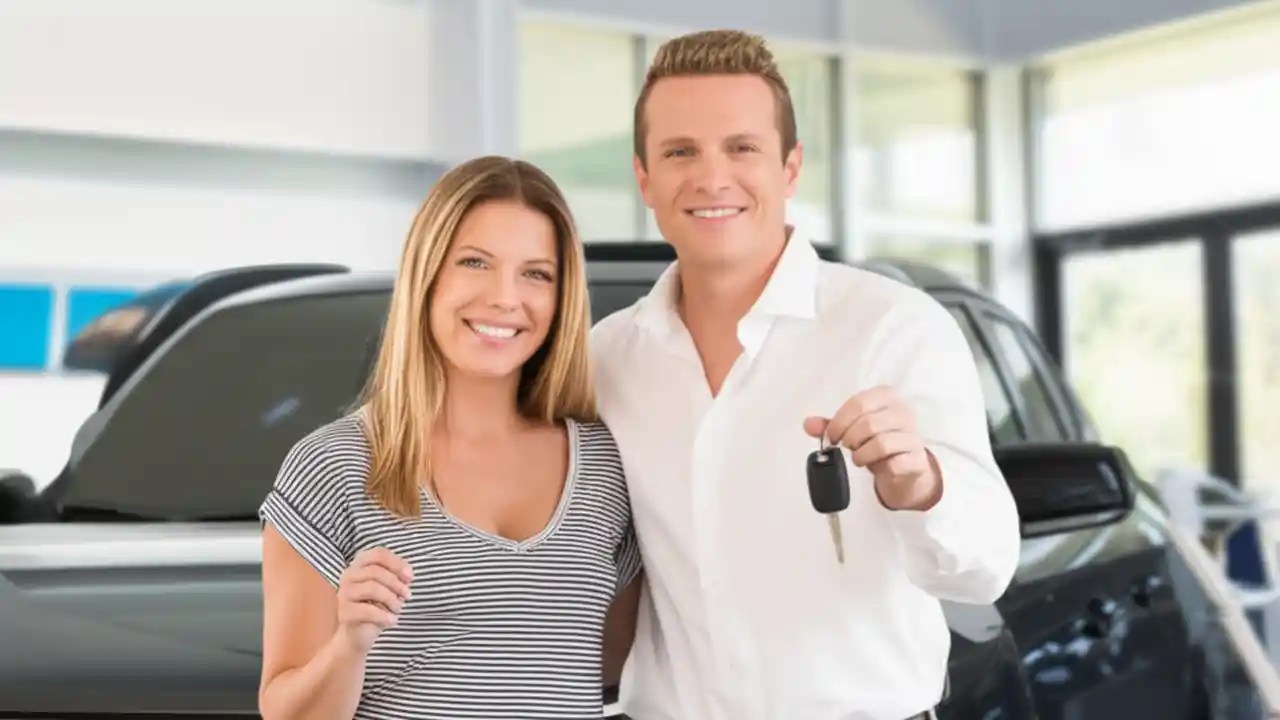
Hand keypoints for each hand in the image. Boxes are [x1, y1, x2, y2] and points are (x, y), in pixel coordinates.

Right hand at [335, 547, 412, 654]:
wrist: (360, 634)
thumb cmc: (377, 606)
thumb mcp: (391, 588)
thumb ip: (398, 577)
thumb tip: (407, 574)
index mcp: (361, 564)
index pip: (378, 553)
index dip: (397, 563)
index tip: (410, 578)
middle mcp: (349, 575)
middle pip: (376, 571)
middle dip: (396, 584)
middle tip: (407, 596)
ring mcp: (344, 593)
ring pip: (371, 588)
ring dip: (391, 600)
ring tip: (398, 609)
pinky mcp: (344, 612)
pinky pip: (366, 610)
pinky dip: (384, 616)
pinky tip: (392, 620)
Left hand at [803, 386, 942, 511]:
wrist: (904, 466)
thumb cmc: (876, 440)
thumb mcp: (851, 429)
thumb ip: (830, 425)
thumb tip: (808, 424)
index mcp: (887, 396)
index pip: (859, 403)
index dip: (839, 422)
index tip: (832, 436)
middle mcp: (904, 412)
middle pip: (868, 424)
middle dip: (850, 439)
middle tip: (847, 447)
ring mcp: (914, 435)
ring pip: (881, 444)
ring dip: (862, 455)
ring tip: (860, 457)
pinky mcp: (917, 458)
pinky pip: (895, 464)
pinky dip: (880, 467)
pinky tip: (878, 466)